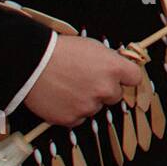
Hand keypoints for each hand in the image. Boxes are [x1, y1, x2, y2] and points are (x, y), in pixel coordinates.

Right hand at [24, 35, 142, 126]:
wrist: (32, 63)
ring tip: (69, 86)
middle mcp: (105, 89)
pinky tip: (61, 97)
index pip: (135, 78)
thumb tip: (118, 68)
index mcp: (114, 68)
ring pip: (95, 107)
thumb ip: (109, 60)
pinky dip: (72, 110)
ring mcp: (89, 106)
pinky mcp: (72, 118)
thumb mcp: (93, 47)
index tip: (120, 76)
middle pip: (115, 95)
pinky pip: (78, 118)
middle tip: (87, 80)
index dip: (126, 77)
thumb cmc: (61, 51)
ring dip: (87, 100)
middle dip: (105, 89)